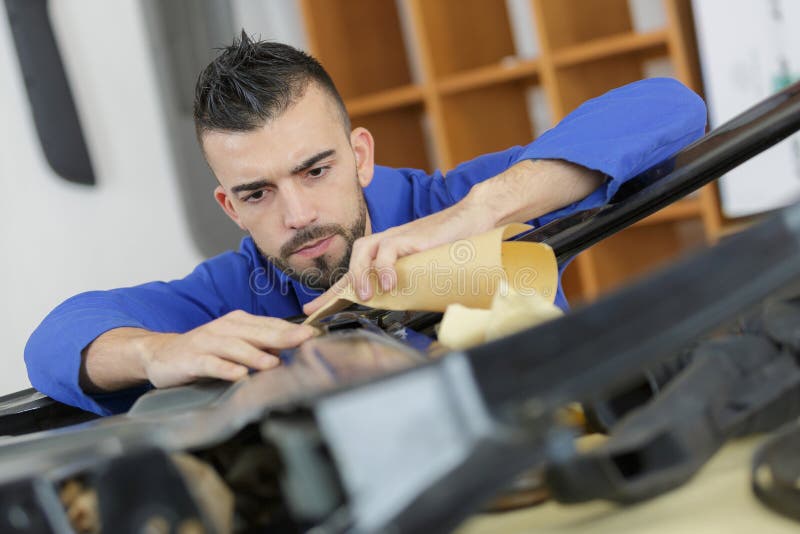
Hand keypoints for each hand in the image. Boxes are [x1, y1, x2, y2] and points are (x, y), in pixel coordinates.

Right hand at [137, 311, 316, 387]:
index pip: (269, 324)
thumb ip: (258, 345)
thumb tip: (287, 352)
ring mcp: (207, 342)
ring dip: (254, 355)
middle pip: (257, 332)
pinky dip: (225, 369)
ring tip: (272, 364)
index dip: (291, 329)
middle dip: (282, 336)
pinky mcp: (192, 359)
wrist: (160, 354)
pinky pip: (211, 364)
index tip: (313, 334)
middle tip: (303, 340)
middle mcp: (224, 328)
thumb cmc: (204, 349)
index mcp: (238, 322)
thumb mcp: (233, 342)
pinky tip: (238, 375)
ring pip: (235, 346)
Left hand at [303, 196, 491, 315]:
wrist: (473, 218)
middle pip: (353, 258)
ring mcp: (398, 237)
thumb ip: (414, 284)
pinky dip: (384, 268)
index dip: (333, 291)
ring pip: (364, 250)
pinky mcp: (411, 236)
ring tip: (366, 296)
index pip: (355, 272)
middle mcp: (388, 243)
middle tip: (329, 306)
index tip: (313, 309)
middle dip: (338, 284)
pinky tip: (388, 284)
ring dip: (360, 274)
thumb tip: (409, 308)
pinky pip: (389, 250)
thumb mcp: (427, 269)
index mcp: (388, 252)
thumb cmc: (452, 244)